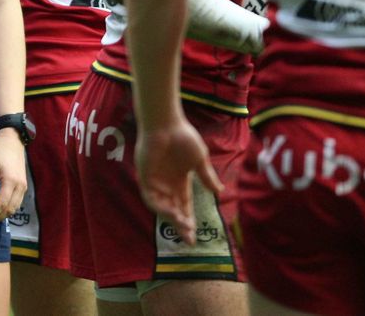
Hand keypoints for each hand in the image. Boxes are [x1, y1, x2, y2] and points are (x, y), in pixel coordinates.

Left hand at [0, 128, 27, 228]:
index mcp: (10, 181)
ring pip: (15, 207)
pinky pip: (17, 202)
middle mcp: (19, 186)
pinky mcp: (23, 185)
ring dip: (3, 215)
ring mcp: (23, 186)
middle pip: (9, 209)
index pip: (1, 204)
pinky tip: (0, 210)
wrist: (13, 141)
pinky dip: (9, 209)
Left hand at [135, 118, 221, 243]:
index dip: (189, 222)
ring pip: (162, 207)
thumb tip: (220, 192)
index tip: (194, 238)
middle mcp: (167, 185)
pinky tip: (170, 212)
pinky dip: (160, 206)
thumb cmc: (183, 137)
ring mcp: (155, 182)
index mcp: (180, 182)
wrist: (166, 124)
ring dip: (172, 218)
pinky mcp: (144, 177)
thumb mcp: (199, 160)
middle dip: (181, 226)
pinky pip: (150, 197)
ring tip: (183, 224)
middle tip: (188, 239)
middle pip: (174, 211)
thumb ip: (207, 177)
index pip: (184, 207)